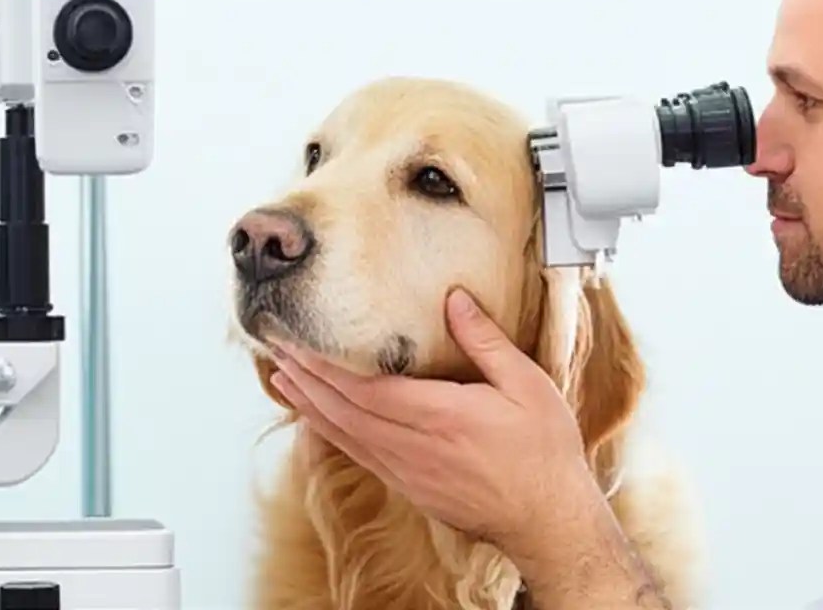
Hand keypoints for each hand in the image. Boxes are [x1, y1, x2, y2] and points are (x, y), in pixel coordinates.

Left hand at [266, 288, 593, 554]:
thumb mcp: (528, 386)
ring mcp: (407, 471)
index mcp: (440, 417)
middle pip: (343, 410)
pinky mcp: (408, 486)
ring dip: (309, 404)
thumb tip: (455, 300)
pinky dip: (329, 432)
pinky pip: (358, 455)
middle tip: (275, 348)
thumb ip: (486, 341)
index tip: (298, 341)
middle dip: (305, 378)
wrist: (547, 522)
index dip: (324, 366)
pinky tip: (316, 418)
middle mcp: (414, 447)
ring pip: (344, 434)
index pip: (365, 388)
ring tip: (281, 377)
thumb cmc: (544, 455)